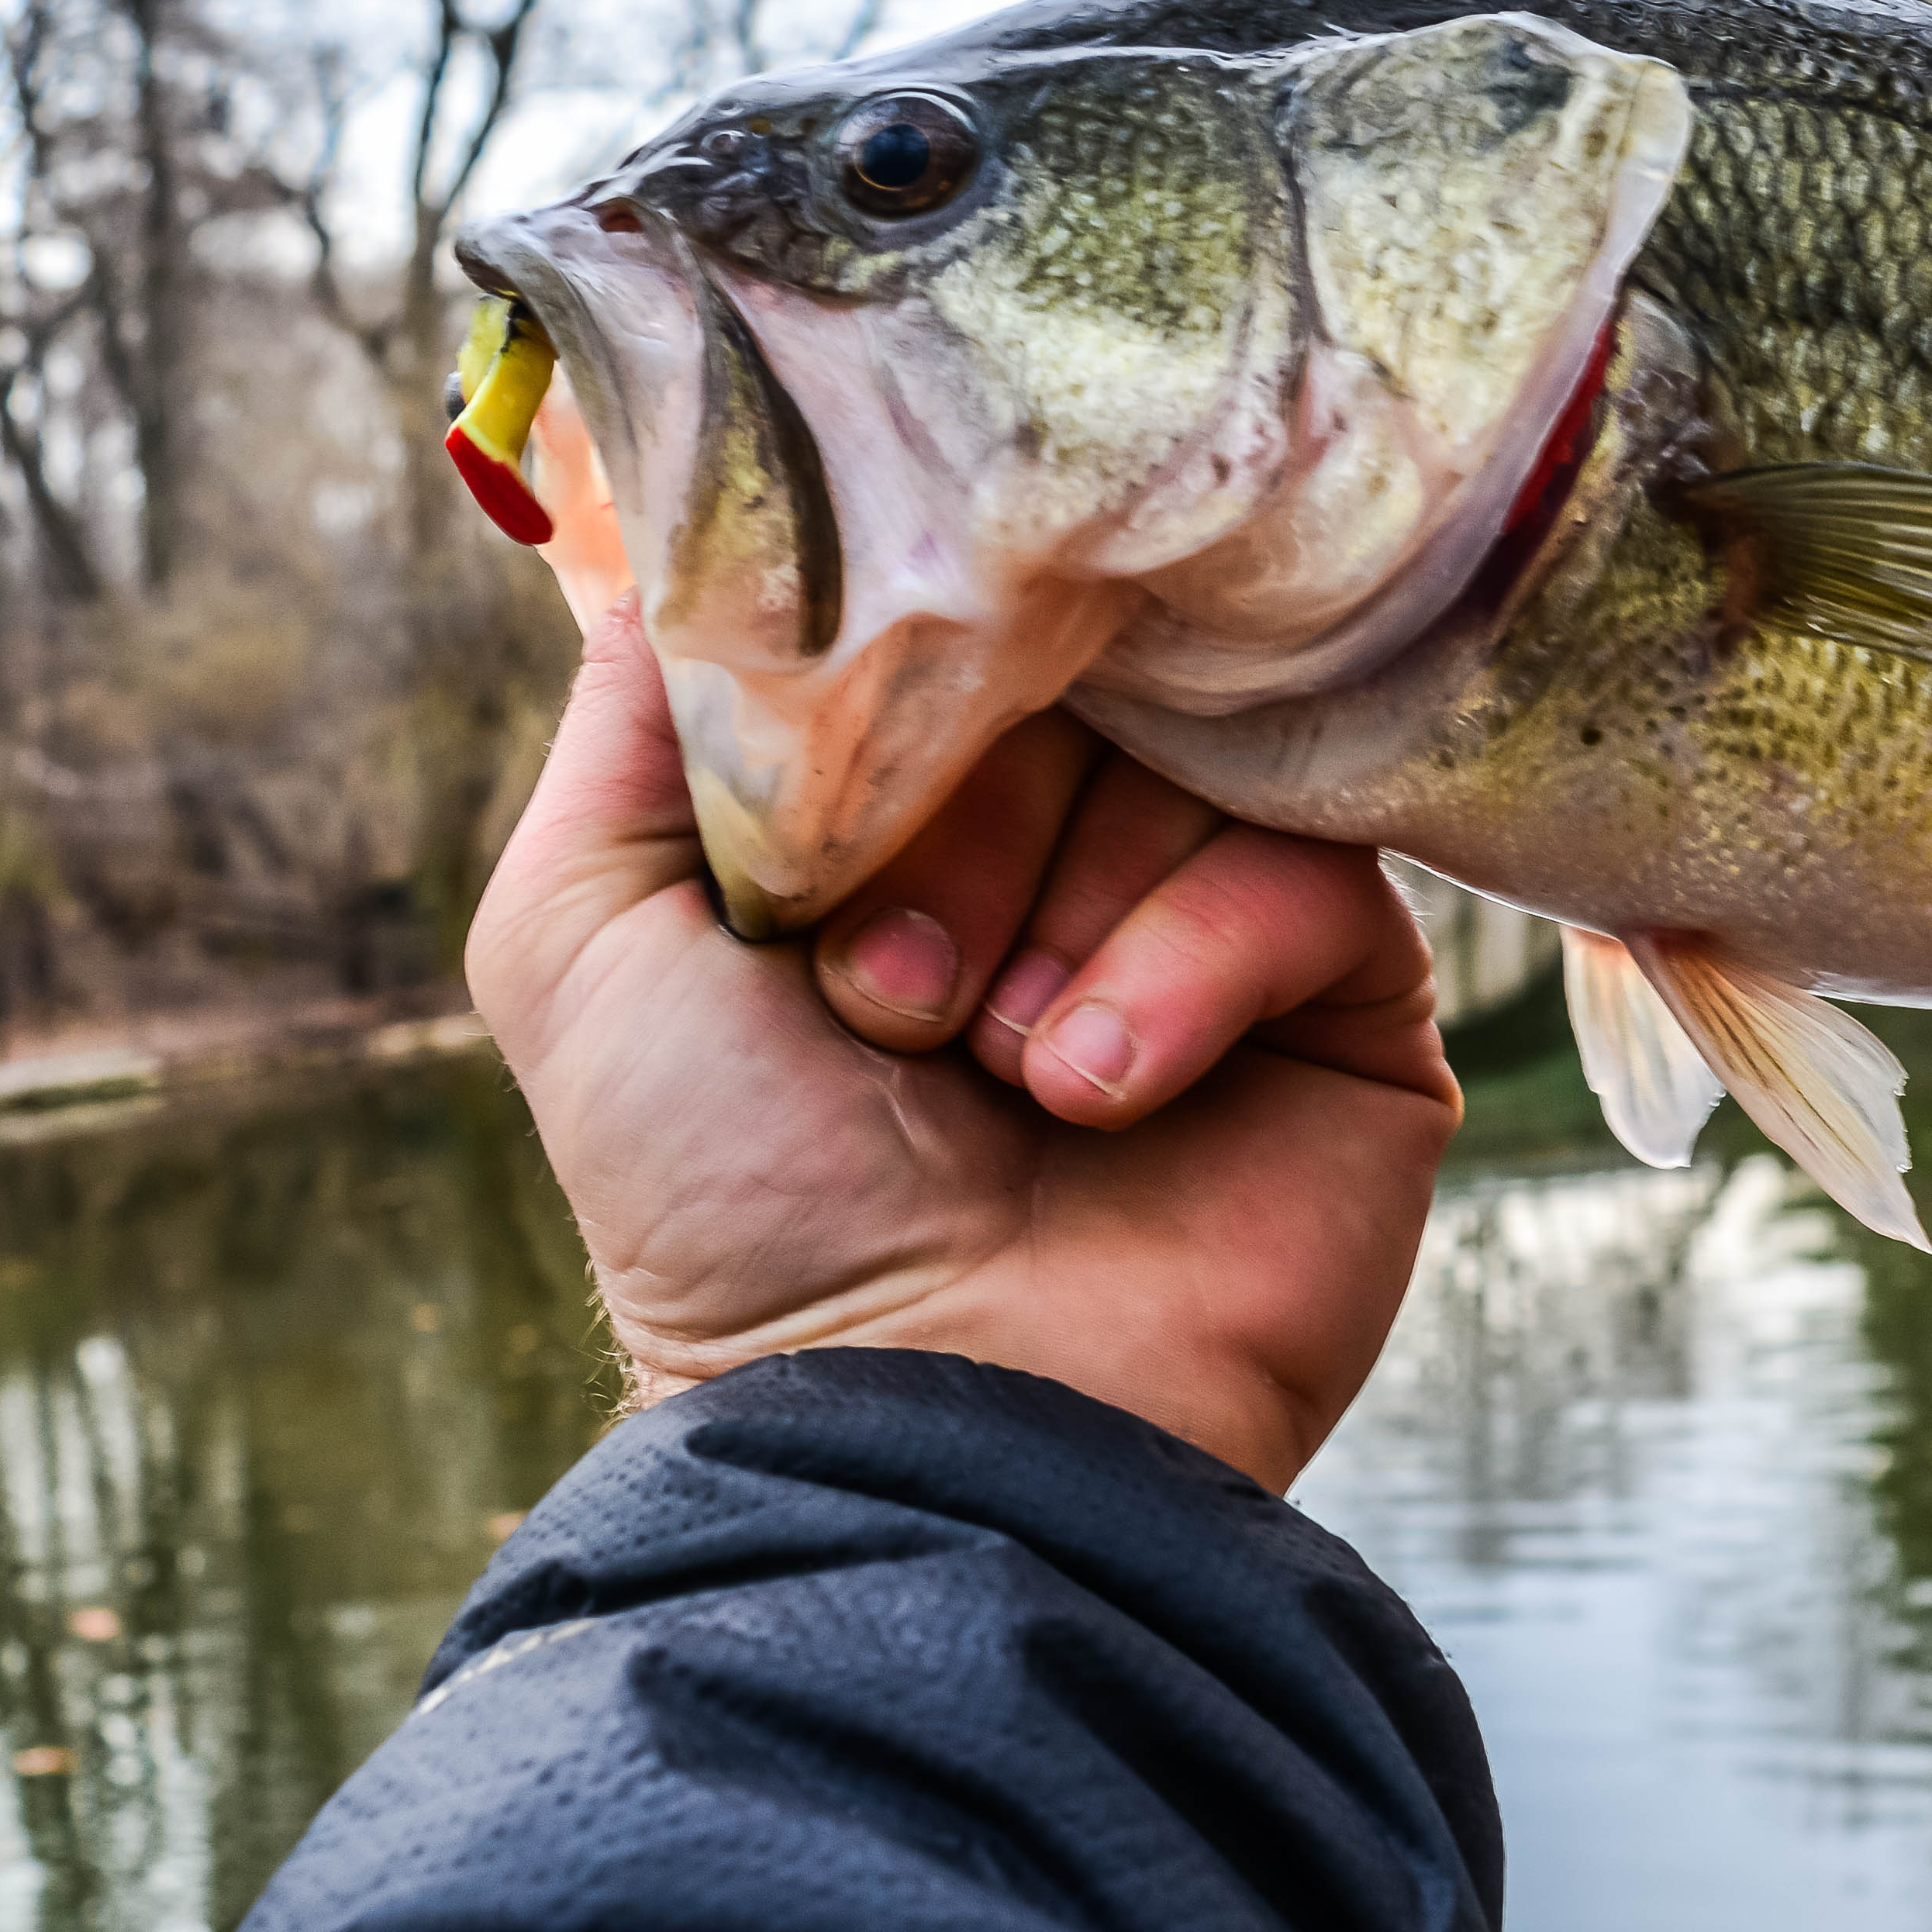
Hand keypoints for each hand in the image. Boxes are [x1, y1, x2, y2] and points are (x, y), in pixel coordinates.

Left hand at [468, 594, 1459, 1492]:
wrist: (919, 1418)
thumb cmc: (733, 1205)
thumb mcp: (583, 936)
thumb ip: (639, 718)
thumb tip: (697, 513)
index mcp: (906, 818)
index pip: (941, 621)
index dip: (874, 705)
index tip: (804, 852)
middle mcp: (1064, 851)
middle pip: (1070, 666)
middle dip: (954, 825)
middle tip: (882, 995)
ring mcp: (1214, 922)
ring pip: (1185, 754)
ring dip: (1056, 910)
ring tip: (993, 1069)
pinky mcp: (1348, 1004)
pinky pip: (1305, 868)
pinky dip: (1179, 969)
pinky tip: (1095, 1092)